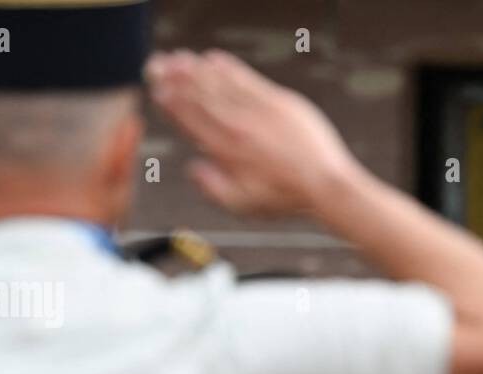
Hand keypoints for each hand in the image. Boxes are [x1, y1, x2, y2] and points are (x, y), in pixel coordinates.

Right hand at [146, 49, 362, 216]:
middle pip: (200, 96)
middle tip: (158, 65)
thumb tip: (193, 168)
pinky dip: (228, 67)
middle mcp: (239, 126)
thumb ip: (212, 187)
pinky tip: (214, 59)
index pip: (191, 119)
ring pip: (220, 83)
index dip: (171, 103)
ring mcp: (259, 111)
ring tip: (179, 59)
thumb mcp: (242, 205)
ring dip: (196, 69)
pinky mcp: (279, 102)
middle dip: (176, 79)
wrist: (325, 184)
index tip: (158, 90)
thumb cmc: (285, 198)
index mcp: (226, 150)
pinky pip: (247, 78)